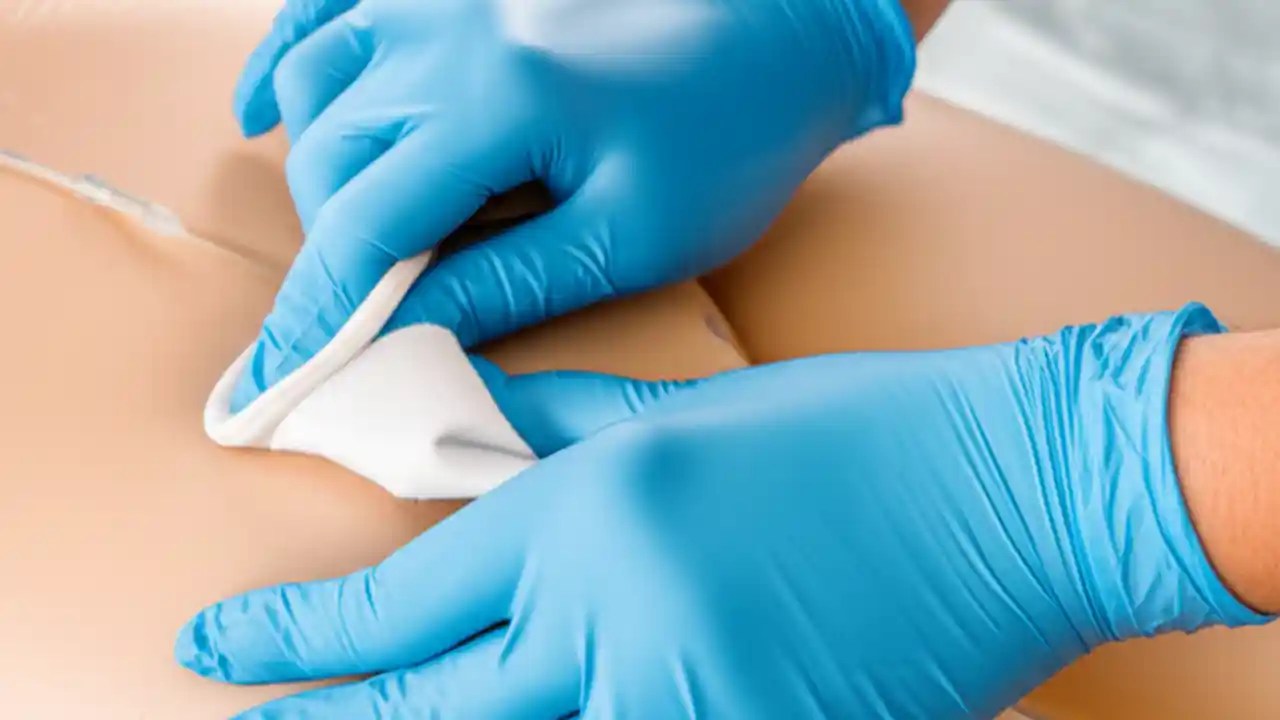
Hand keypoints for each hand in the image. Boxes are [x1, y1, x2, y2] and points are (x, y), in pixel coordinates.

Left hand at [179, 306, 1262, 717]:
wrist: (1004, 486)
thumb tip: (471, 443)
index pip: (402, 596)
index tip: (222, 644)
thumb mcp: (688, 416)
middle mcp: (612, 616)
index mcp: (588, 515)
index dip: (297, 633)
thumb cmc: (852, 429)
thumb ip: (560, 438)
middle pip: (428, 703)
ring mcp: (683, 695)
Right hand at [227, 0, 915, 410]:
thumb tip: (402, 338)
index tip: (263, 394)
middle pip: (331, 160)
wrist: (786, 29)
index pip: (363, 227)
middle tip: (382, 311)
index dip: (310, 320)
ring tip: (380, 231)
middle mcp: (449, 30)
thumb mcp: (630, 235)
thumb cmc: (732, 135)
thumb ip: (504, 283)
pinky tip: (269, 112)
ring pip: (321, 89)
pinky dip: (290, 67)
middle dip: (340, 252)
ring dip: (326, 174)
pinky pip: (328, 9)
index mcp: (500, 100)